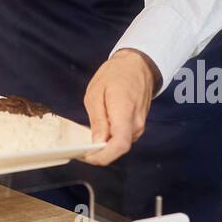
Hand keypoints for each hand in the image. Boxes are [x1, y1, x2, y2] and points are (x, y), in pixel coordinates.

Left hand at [82, 49, 159, 165]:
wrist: (138, 64)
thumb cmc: (115, 74)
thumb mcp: (96, 93)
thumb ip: (98, 120)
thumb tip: (97, 142)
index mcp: (124, 113)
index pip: (119, 145)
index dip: (103, 156)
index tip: (86, 156)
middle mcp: (136, 123)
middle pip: (118, 148)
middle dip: (100, 152)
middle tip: (80, 150)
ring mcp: (140, 125)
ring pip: (121, 144)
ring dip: (105, 146)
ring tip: (88, 139)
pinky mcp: (139, 124)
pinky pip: (124, 137)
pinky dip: (112, 138)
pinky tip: (101, 131)